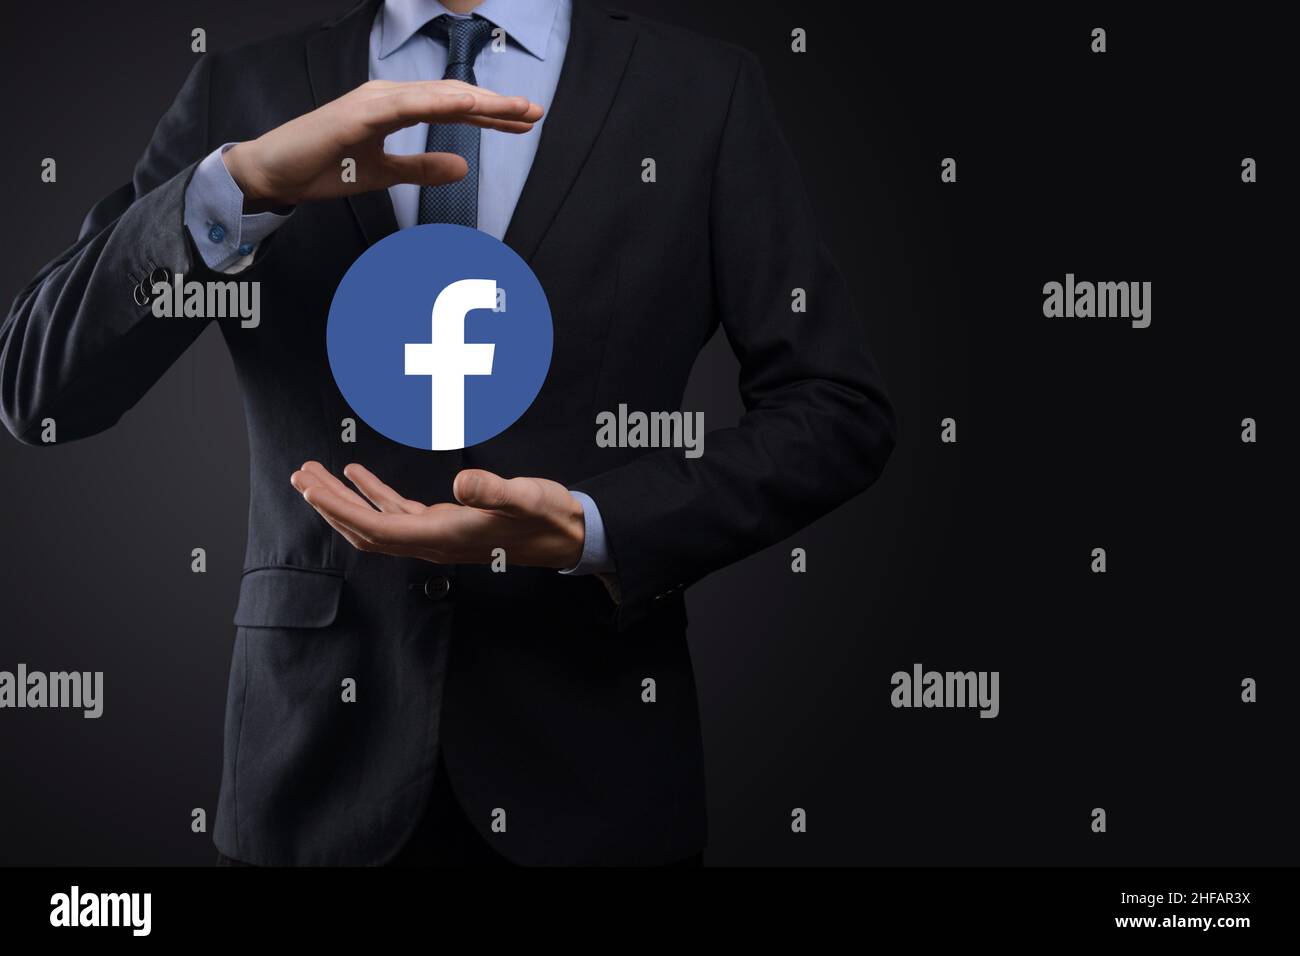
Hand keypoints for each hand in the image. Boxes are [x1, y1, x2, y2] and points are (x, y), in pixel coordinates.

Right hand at [223, 79, 543, 211]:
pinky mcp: (358, 115)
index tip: (524, 122)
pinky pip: (406, 107)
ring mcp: (373, 102)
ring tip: (513, 108)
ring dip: (477, 102)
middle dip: (496, 106)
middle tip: (534, 112)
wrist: (274, 173)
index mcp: (395, 109)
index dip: (490, 116)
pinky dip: (438, 104)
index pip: (452, 110)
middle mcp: (388, 98)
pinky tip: (466, 105)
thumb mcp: (383, 175)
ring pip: (436, 97)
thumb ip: (421, 168)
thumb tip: (462, 168)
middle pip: (452, 98)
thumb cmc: (321, 168)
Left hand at [290, 461, 585, 569]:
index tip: (311, 486)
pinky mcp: (444, 524)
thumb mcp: (527, 498)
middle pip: (364, 529)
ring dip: (343, 501)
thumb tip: (462, 481)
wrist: (567, 534)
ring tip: (315, 475)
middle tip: (300, 476)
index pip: (376, 527)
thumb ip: (494, 491)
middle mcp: (432, 542)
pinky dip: (371, 495)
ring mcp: (436, 535)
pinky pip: (396, 514)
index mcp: (443, 537)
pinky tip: (358, 475)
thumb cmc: (548, 517)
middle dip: (329, 505)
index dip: (339, 508)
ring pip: (375, 522)